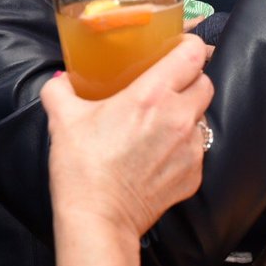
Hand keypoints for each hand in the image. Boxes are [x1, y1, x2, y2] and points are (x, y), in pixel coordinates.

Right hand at [42, 34, 213, 237]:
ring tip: (160, 123)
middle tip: (167, 85)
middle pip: (205, 82)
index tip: (178, 48)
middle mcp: (179, 117)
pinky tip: (159, 154)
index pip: (193, 54)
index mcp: (152, 94)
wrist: (98, 220)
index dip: (189, 46)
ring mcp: (191, 148)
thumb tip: (61, 80)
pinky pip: (198, 149)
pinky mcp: (194, 175)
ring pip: (203, 117)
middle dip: (190, 80)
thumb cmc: (82, 167)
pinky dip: (184, 146)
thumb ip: (61, 90)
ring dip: (187, 114)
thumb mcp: (63, 119)